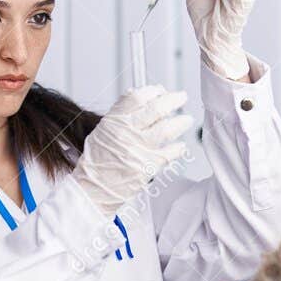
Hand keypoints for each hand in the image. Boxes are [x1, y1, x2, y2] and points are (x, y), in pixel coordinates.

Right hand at [73, 85, 191, 212]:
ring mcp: (139, 150)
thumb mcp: (103, 130)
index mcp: (115, 121)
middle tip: (181, 97)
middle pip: (156, 109)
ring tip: (186, 119)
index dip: (153, 91)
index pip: (138, 97)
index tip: (160, 90)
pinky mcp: (148, 167)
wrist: (93, 189)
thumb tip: (138, 93)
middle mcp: (127, 133)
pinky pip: (170, 153)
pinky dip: (178, 148)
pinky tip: (181, 146)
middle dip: (173, 100)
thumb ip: (120, 113)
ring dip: (181, 122)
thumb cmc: (97, 161)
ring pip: (167, 129)